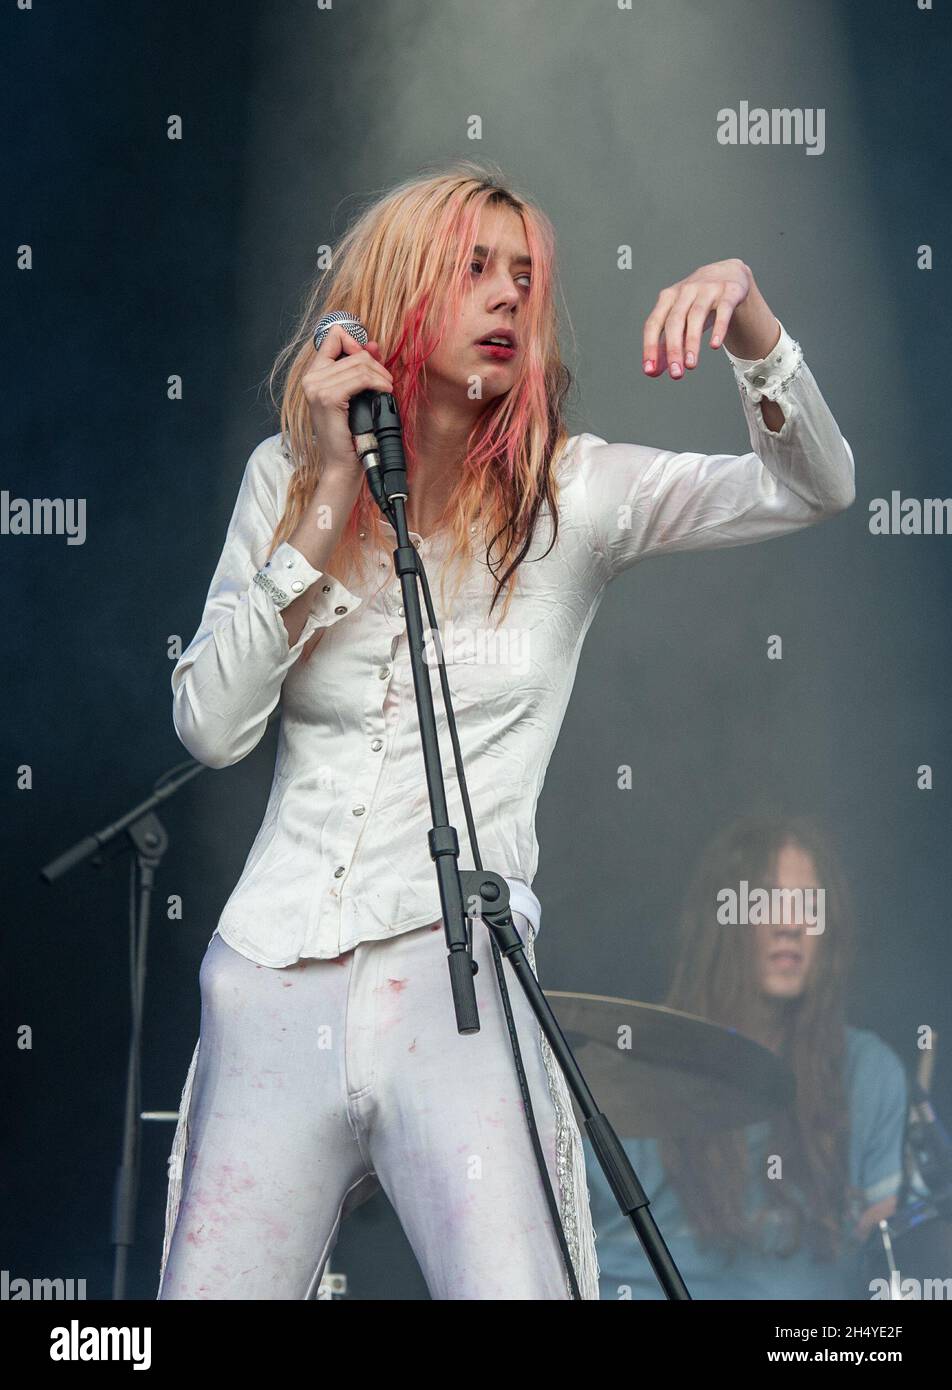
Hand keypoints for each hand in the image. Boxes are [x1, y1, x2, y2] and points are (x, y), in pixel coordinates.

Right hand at [302, 326, 394, 469]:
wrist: (342, 464)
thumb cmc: (350, 434)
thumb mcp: (354, 395)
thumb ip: (360, 368)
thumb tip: (373, 345)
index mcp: (314, 374)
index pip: (334, 336)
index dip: (356, 342)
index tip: (371, 357)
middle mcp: (311, 378)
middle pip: (353, 351)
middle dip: (376, 364)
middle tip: (386, 382)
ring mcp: (316, 388)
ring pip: (359, 364)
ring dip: (380, 375)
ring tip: (386, 389)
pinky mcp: (328, 398)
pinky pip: (360, 378)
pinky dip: (377, 383)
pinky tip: (384, 391)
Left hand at [642, 258, 766, 379]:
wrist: (729, 273)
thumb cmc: (698, 303)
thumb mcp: (681, 320)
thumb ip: (666, 344)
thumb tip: (652, 372)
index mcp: (668, 298)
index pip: (654, 323)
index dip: (650, 347)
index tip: (650, 370)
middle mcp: (685, 291)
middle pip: (674, 321)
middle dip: (673, 349)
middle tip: (676, 374)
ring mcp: (707, 289)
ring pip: (696, 316)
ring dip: (692, 342)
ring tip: (691, 365)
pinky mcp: (729, 291)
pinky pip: (723, 310)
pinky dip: (719, 328)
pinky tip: (714, 345)